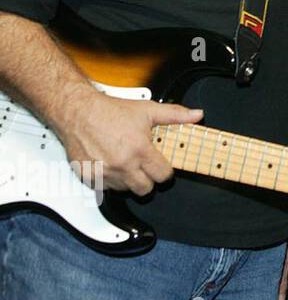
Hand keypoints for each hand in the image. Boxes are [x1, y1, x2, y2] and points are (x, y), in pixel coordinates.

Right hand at [59, 89, 201, 195]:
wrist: (78, 111)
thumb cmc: (111, 111)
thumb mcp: (148, 110)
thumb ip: (175, 115)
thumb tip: (197, 115)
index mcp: (139, 150)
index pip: (162, 176)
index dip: (165, 172)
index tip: (162, 166)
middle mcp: (122, 165)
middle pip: (144, 189)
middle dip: (148, 180)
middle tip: (145, 167)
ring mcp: (104, 173)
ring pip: (124, 189)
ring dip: (128, 180)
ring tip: (127, 162)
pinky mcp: (88, 177)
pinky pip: (104, 188)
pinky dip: (109, 180)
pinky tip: (111, 165)